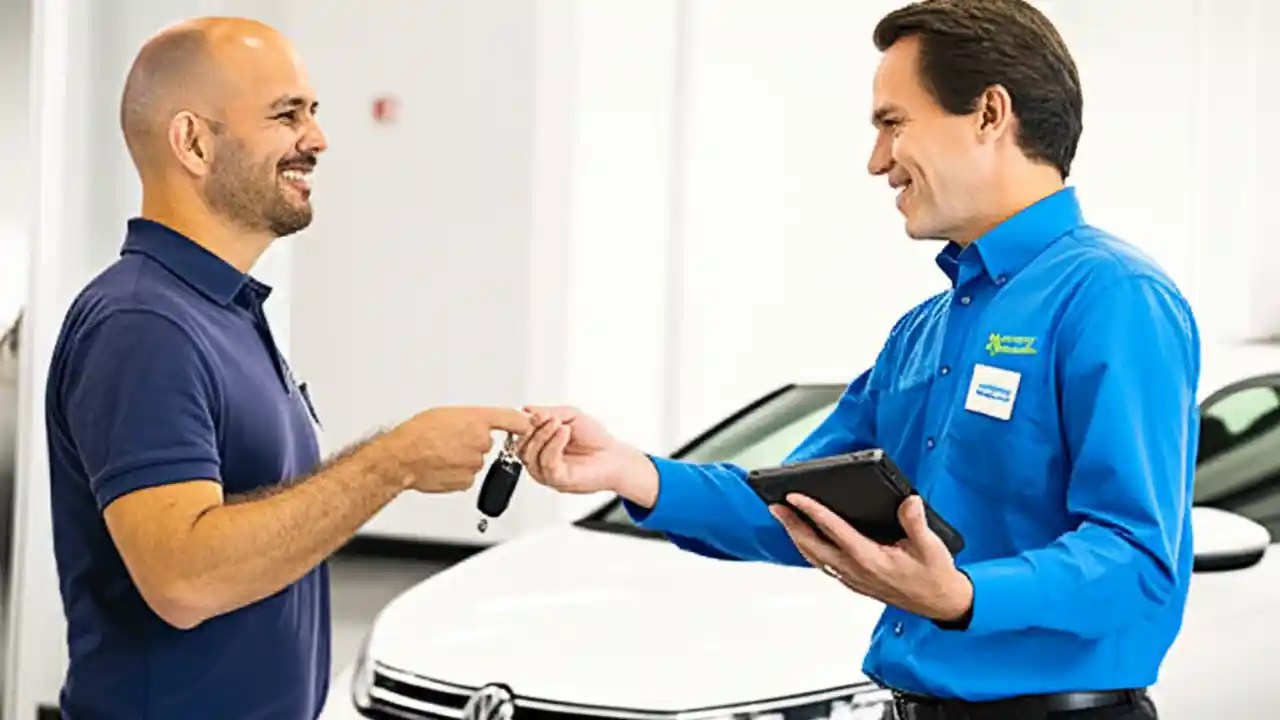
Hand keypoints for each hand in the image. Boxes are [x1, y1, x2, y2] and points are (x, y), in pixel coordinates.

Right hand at [387, 406, 531, 493]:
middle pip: (487, 443)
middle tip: (450, 442)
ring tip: (441, 454)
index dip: (520, 423)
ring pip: (476, 461)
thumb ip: (468, 419)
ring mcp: (475, 462)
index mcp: (476, 420)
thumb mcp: (445, 414)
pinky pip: (467, 476)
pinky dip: (457, 473)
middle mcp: (479, 441)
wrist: (402, 457)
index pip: (510, 419)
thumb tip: (473, 424)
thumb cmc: (417, 434)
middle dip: (472, 443)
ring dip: (463, 459)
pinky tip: (441, 466)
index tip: (525, 425)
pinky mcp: (467, 481)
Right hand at [516, 405, 658, 506]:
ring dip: (544, 435)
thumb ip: (548, 413)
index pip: (519, 437)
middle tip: (548, 417)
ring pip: (532, 456)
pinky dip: (554, 445)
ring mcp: (548, 474)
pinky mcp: (560, 481)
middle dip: (533, 430)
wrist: (616, 457)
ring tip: (560, 424)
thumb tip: (526, 409)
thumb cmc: (596, 440)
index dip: (522, 423)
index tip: (532, 412)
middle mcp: (541, 462)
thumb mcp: (570, 416)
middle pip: (521, 447)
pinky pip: (548, 464)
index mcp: (541, 447)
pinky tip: (564, 433)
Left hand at [771, 494, 972, 621]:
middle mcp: (856, 571)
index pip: (834, 531)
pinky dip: (809, 549)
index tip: (796, 497)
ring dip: (796, 536)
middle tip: (775, 506)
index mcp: (871, 559)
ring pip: (815, 556)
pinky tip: (804, 539)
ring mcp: (853, 579)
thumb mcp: (931, 547)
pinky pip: (824, 564)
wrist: (941, 603)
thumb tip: (908, 501)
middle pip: (813, 545)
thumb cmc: (934, 575)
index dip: (813, 511)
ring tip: (783, 518)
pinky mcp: (854, 582)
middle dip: (792, 524)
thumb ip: (916, 523)